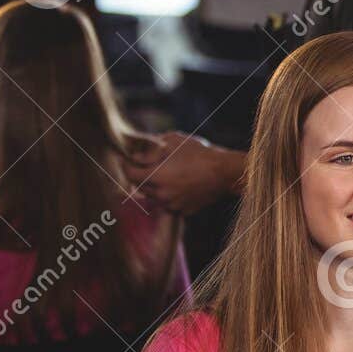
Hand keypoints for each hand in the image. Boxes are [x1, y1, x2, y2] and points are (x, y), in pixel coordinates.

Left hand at [123, 131, 244, 214]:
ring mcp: (173, 205)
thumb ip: (150, 146)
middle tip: (149, 165)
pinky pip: (170, 204)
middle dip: (142, 176)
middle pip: (141, 187)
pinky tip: (181, 184)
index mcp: (155, 176)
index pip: (129, 174)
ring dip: (156, 187)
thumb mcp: (173, 140)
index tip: (129, 159)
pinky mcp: (184, 210)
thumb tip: (136, 152)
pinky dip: (171, 196)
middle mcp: (161, 194)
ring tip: (169, 174)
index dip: (127, 165)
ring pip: (155, 197)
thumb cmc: (199, 153)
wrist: (225, 171)